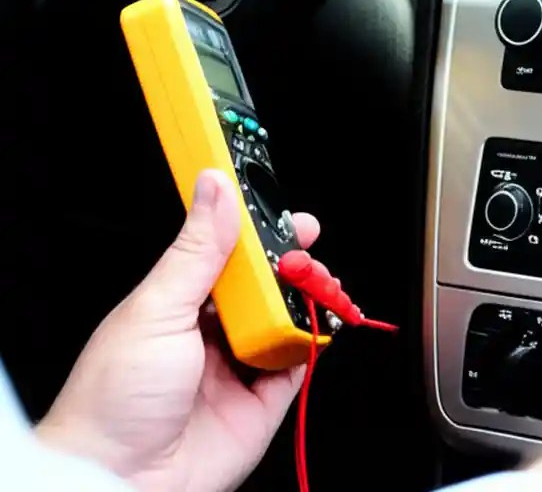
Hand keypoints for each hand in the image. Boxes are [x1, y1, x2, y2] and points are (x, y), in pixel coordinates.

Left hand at [36, 169, 319, 491]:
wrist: (123, 478)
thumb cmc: (114, 399)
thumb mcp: (157, 308)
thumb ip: (198, 249)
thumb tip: (215, 187)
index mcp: (178, 304)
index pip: (227, 255)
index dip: (258, 231)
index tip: (284, 212)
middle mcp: (210, 332)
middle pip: (265, 284)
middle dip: (293, 262)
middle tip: (308, 248)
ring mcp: (239, 366)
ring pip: (288, 318)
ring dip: (307, 296)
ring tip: (317, 283)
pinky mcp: (263, 401)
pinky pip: (300, 363)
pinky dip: (315, 341)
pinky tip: (318, 323)